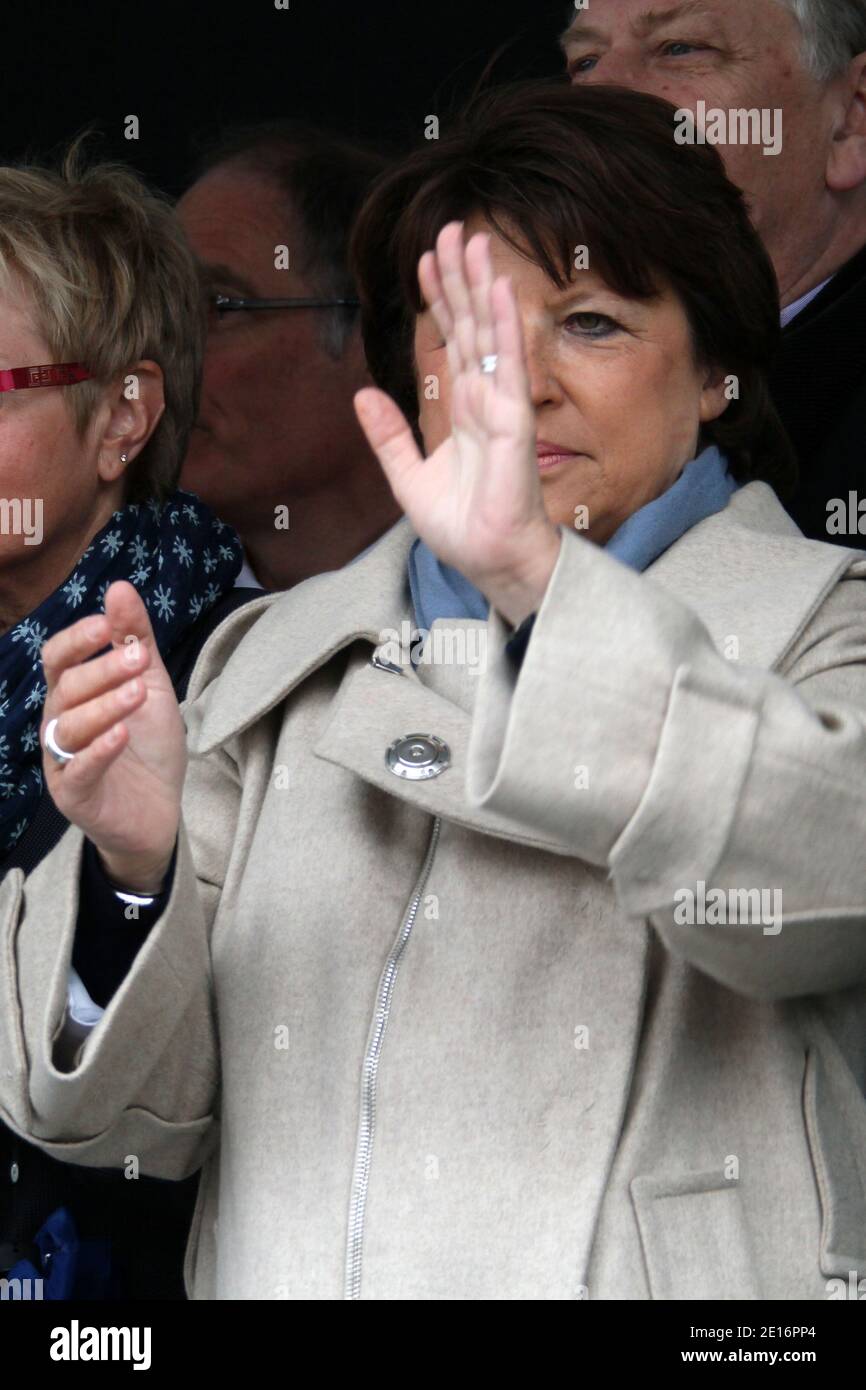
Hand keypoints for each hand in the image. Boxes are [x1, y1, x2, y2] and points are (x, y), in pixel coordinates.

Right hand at [39, 580, 185, 892]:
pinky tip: (123, 736)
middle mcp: (59, 724)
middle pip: (67, 689)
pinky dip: (99, 751)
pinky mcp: (76, 796)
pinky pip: (79, 771)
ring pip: (70, 727)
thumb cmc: (148, 746)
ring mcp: (63, 762)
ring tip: (139, 692)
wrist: (160, 813)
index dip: (77, 640)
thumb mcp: (150, 685)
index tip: (106, 625)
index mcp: (72, 694)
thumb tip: (120, 587)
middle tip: (140, 659)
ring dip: (105, 705)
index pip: (57, 659)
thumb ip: (135, 640)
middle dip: (103, 670)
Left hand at [354, 221, 560, 627]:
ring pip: (489, 333)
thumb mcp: (407, 476)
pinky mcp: (514, 421)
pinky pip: (508, 365)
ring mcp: (502, 406)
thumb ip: (388, 435)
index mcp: (463, 410)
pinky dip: (504, 325)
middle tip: (452, 229)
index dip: (440, 300)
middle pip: (470, 326)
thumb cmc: (460, 526)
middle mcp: (485, 400)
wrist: (486, 559)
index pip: (451, 342)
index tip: (426, 260)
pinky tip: (498, 288)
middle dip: (458, 278)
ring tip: (472, 240)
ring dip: (481, 285)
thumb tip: (363, 394)